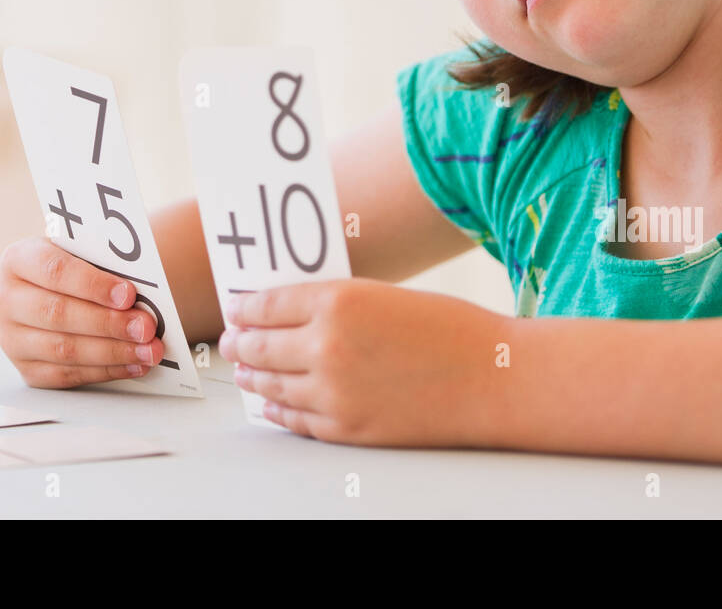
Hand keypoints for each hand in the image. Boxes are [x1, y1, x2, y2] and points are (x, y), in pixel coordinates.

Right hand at [0, 237, 162, 387]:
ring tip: (148, 350)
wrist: (61, 289)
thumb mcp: (85, 253)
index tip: (128, 294)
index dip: (93, 284)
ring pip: (63, 349)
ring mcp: (12, 339)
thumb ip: (105, 264)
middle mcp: (6, 300)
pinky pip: (67, 375)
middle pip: (58, 313)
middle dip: (108, 323)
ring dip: (112, 351)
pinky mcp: (27, 369)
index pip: (55, 270)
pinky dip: (105, 371)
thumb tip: (139, 287)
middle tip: (146, 327)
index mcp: (18, 260)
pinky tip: (134, 364)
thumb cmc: (80, 268)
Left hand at [217, 277, 508, 446]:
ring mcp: (333, 392)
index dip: (245, 306)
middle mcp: (326, 346)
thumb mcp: (385, 294)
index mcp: (337, 301)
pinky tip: (270, 402)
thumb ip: (337, 302)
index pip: (267, 304)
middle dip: (240, 341)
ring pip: (272, 383)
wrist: (492, 378)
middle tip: (230, 339)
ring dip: (252, 374)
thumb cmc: (449, 328)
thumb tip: (292, 312)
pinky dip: (276, 408)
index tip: (236, 306)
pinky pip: (295, 418)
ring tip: (243, 368)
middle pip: (260, 344)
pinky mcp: (347, 428)